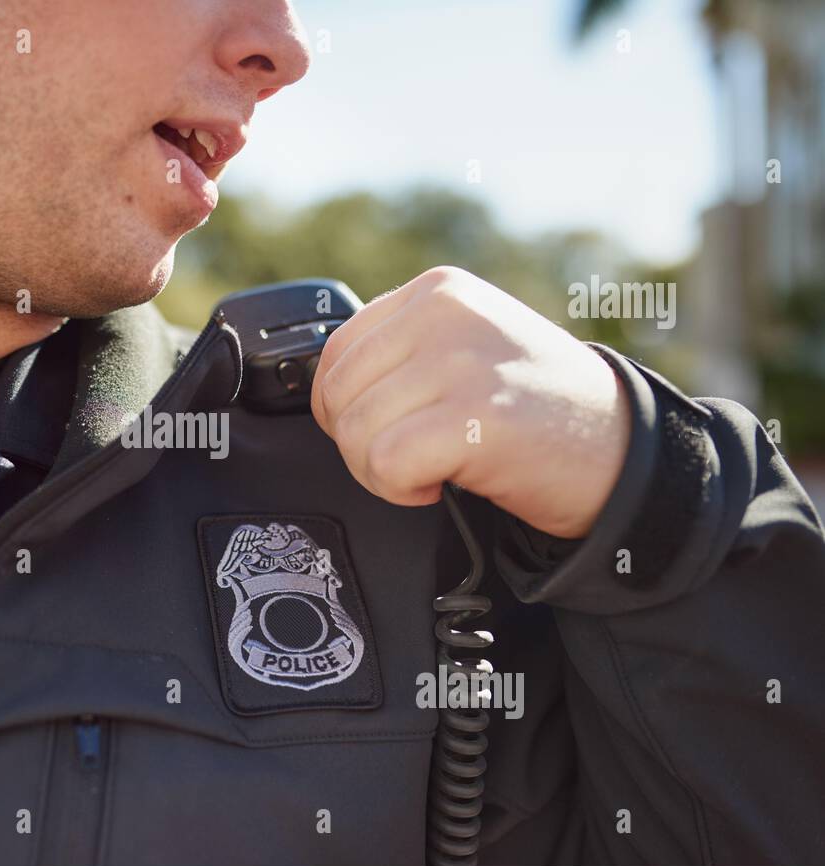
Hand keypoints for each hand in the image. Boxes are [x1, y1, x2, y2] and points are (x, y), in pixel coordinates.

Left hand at [311, 266, 630, 539]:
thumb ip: (403, 348)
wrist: (622, 451)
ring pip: (354, 432)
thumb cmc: (539, 409)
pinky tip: (438, 486)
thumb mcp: (469, 345)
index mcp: (438, 290)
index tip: (382, 430)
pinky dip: (400, 490)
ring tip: (429, 471)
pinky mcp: (475, 417)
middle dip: (359, 444)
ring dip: (380, 473)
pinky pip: (385, 464)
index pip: (336, 350)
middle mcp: (445, 314)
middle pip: (338, 395)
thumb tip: (328, 387)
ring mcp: (461, 362)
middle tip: (409, 459)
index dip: (342, 407)